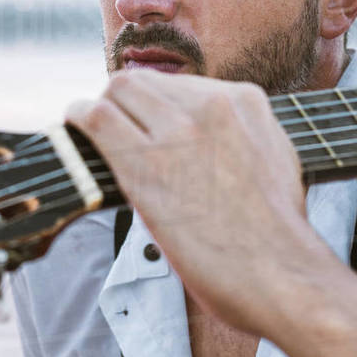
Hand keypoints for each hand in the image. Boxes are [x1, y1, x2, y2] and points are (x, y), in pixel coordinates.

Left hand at [65, 69, 345, 335]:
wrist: (281, 275)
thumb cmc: (279, 237)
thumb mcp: (275, 161)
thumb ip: (245, 138)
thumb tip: (222, 138)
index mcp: (246, 102)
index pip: (182, 85)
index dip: (157, 106)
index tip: (147, 125)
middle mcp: (211, 105)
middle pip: (146, 82)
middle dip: (125, 102)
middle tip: (116, 129)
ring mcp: (177, 131)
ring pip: (118, 91)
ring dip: (101, 109)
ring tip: (91, 129)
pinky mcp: (145, 162)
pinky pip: (97, 119)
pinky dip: (79, 119)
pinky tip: (75, 128)